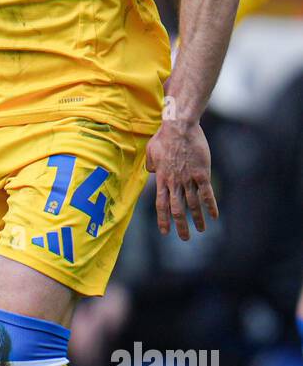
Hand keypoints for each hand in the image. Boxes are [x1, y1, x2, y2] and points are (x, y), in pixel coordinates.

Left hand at [145, 118, 217, 239]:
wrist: (179, 127)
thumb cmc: (164, 136)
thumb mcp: (151, 151)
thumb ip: (151, 164)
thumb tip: (151, 171)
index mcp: (162, 179)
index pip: (161, 204)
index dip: (163, 219)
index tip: (165, 231)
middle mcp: (174, 182)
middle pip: (177, 209)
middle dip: (180, 225)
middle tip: (185, 238)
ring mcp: (188, 179)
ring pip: (193, 204)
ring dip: (197, 219)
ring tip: (201, 230)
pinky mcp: (202, 173)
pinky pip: (207, 193)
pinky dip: (211, 206)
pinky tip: (214, 216)